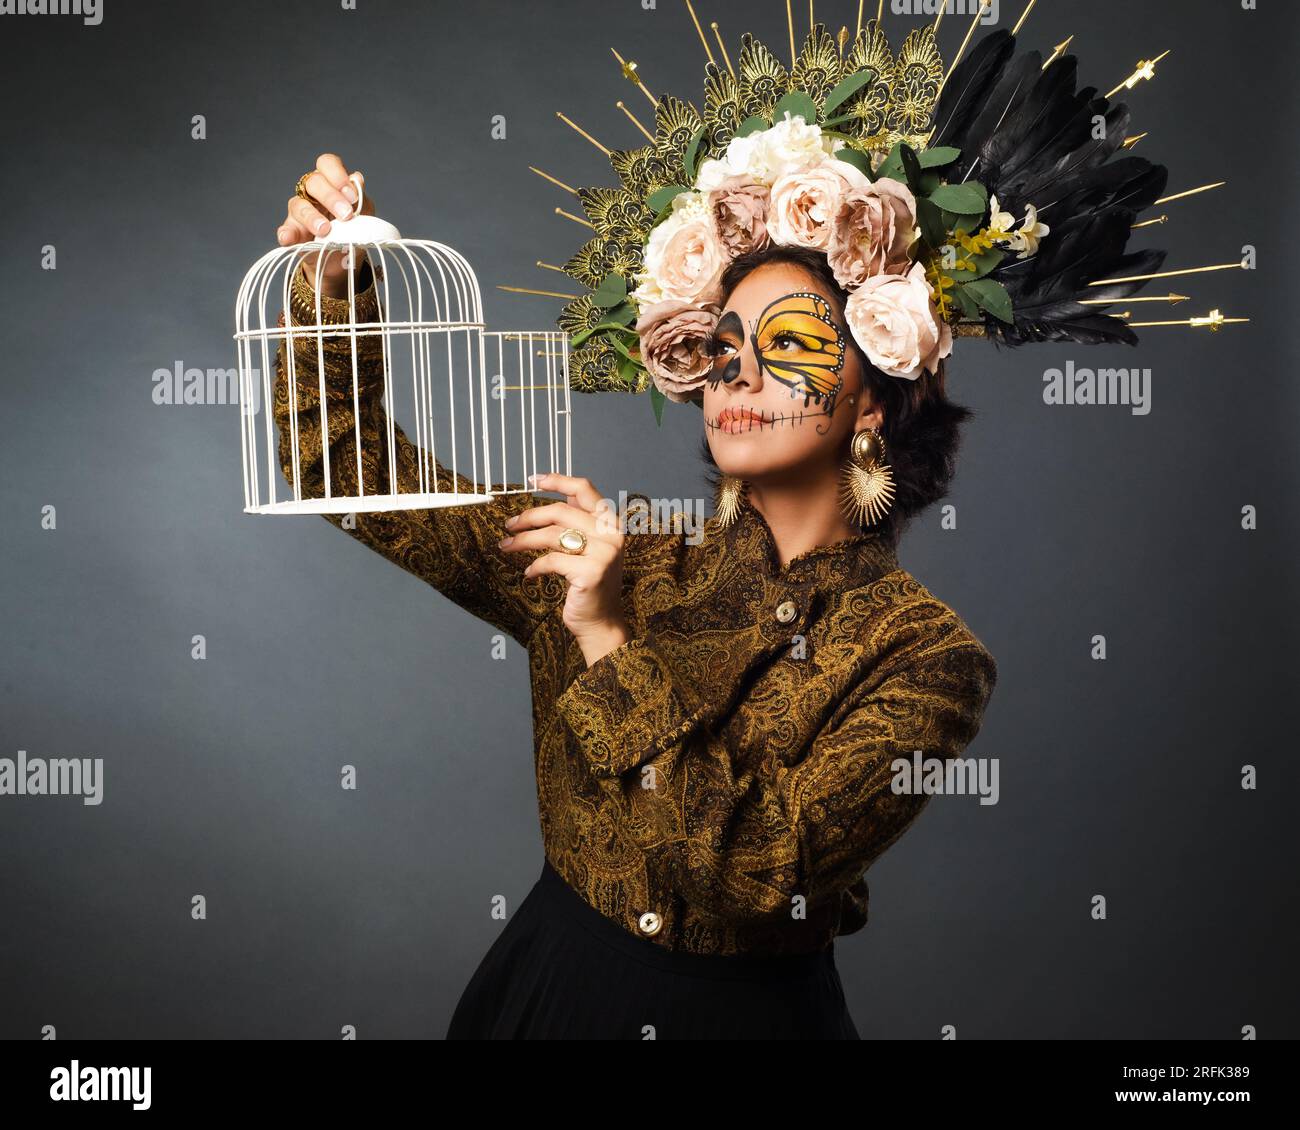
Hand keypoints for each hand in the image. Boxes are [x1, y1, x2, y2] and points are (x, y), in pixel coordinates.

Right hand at [276, 153, 376, 299]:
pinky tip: (289, 238)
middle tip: (346, 215)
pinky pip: (285, 229)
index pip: (327, 164)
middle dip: (330, 197)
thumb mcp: (364, 215)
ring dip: (312, 217)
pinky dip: (287, 233)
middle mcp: (312, 192)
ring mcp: (300, 211)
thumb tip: (357, 179)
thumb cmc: (354, 230)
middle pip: (313, 182)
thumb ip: (360, 198)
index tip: (352, 195)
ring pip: (299, 205)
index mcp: (331, 182)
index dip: (338, 175)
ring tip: (325, 230)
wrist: (346, 259)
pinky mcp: (292, 232)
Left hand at [498, 472, 630, 665]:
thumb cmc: (590, 586)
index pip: (584, 489)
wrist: (601, 622)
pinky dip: (535, 567)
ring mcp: (604, 553)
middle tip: (509, 525)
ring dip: (524, 540)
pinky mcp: (591, 572)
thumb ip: (578, 525)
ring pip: (552, 535)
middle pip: (560, 512)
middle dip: (528, 517)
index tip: (533, 480)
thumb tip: (550, 502)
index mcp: (611, 523)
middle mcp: (612, 535)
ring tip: (507, 546)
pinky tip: (529, 574)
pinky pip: (552, 561)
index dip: (557, 480)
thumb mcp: (589, 549)